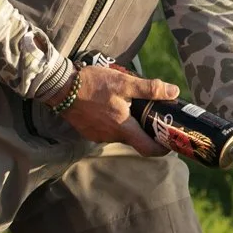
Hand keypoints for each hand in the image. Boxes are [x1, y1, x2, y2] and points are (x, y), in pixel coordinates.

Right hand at [47, 64, 179, 155]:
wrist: (59, 87)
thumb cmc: (92, 85)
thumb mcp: (124, 82)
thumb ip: (149, 89)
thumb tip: (173, 92)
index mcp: (123, 128)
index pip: (148, 149)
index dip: (162, 148)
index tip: (170, 140)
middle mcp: (111, 137)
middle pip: (135, 139)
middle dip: (144, 129)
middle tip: (151, 114)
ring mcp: (97, 136)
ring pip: (119, 134)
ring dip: (126, 124)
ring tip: (128, 105)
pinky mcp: (87, 131)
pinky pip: (106, 131)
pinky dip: (112, 122)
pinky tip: (109, 107)